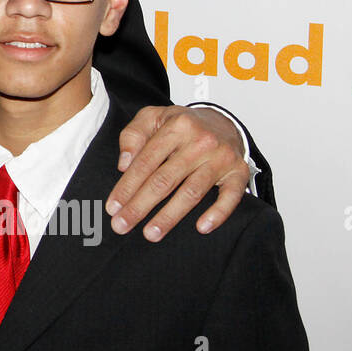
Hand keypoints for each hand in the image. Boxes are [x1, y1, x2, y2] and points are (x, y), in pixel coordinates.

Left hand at [106, 106, 249, 240]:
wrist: (222, 122)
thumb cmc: (181, 125)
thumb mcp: (152, 117)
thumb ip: (133, 136)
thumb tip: (124, 165)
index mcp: (176, 127)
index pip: (146, 162)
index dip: (127, 186)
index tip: (113, 207)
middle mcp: (200, 142)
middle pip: (165, 180)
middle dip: (140, 206)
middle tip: (122, 225)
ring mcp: (221, 158)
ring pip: (192, 192)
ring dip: (170, 216)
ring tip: (151, 233)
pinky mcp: (239, 172)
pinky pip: (231, 196)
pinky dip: (218, 213)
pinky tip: (201, 227)